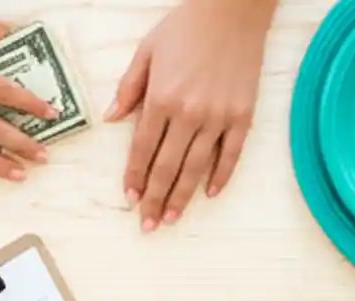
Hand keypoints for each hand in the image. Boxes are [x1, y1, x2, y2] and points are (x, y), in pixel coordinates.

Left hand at [107, 0, 275, 231]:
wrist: (232, 10)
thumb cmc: (186, 27)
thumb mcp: (146, 51)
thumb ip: (129, 88)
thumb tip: (111, 119)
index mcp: (161, 98)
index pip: (143, 148)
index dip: (135, 176)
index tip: (130, 199)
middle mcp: (188, 113)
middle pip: (168, 166)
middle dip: (156, 198)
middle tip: (148, 224)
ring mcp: (218, 117)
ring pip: (197, 167)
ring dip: (182, 196)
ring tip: (172, 218)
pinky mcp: (243, 116)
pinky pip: (231, 154)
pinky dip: (220, 176)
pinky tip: (208, 194)